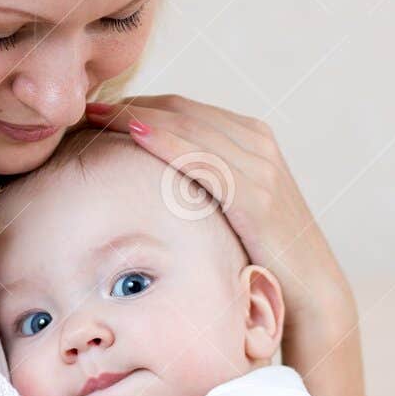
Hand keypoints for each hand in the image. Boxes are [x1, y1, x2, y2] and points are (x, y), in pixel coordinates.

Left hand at [84, 95, 353, 323]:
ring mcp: (260, 167)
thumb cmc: (262, 253)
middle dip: (129, 104)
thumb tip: (154, 179)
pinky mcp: (257, 197)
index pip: (182, 107)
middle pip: (181, 109)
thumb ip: (202, 182)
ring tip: (95, 115)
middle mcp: (257, 143)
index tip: (95, 109)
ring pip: (188, 127)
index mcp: (250, 138)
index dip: (136, 104)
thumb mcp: (231, 206)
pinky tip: (135, 133)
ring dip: (137, 116)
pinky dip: (168, 142)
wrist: (310, 291)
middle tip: (84, 108)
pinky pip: (204, 160)